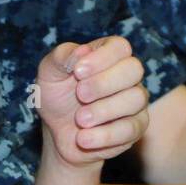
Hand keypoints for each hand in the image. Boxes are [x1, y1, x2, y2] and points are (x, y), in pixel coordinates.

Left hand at [37, 36, 148, 167]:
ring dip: (104, 110)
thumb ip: (62, 57)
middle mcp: (127, 75)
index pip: (119, 47)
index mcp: (108, 55)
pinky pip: (131, 129)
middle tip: (80, 95)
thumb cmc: (56, 96)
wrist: (57, 132)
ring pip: (136, 98)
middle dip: (104, 83)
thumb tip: (82, 51)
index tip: (77, 72)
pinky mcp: (136, 127)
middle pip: (134, 69)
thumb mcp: (49, 73)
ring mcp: (135, 101)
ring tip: (80, 119)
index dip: (101, 58)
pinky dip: (104, 135)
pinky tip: (83, 138)